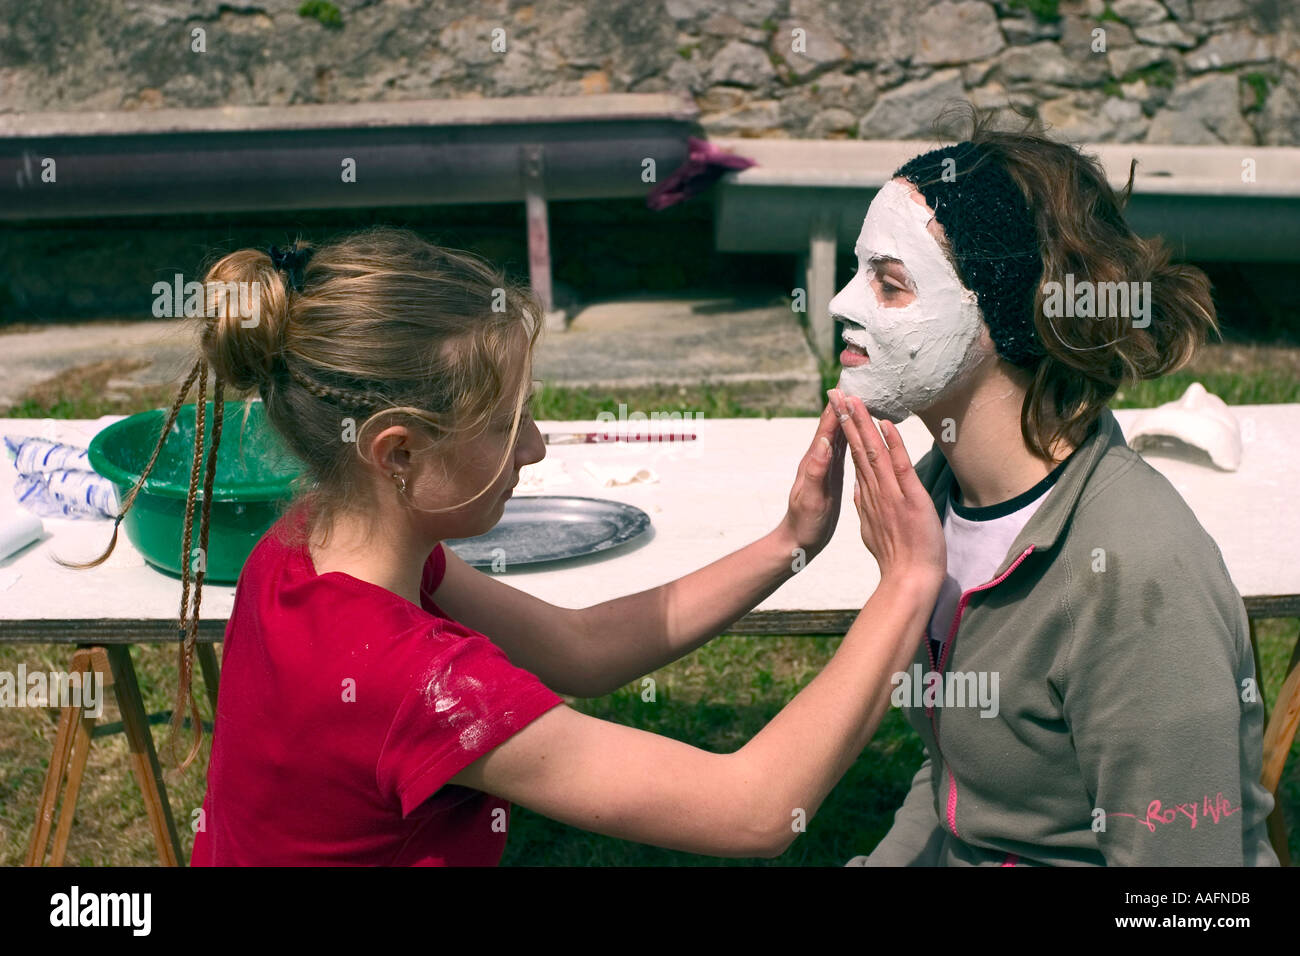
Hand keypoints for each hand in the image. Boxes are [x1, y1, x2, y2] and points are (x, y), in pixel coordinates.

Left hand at [777, 400, 847, 558]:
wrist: (799, 540)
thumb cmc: (804, 522)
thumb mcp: (811, 497)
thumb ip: (816, 470)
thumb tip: (823, 440)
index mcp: (815, 461)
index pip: (826, 427)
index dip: (836, 406)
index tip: (845, 385)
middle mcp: (819, 459)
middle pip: (832, 425)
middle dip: (843, 404)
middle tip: (855, 382)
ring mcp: (826, 466)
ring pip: (839, 435)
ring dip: (848, 416)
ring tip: (860, 398)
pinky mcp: (832, 475)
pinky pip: (844, 450)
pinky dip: (852, 436)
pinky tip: (859, 430)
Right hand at [833, 390, 944, 588]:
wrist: (908, 580)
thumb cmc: (897, 559)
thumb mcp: (873, 530)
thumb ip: (865, 507)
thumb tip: (859, 490)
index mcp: (867, 497)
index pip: (854, 458)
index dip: (846, 434)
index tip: (839, 411)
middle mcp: (874, 492)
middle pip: (858, 449)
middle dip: (848, 420)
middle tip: (838, 394)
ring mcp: (889, 494)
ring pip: (872, 453)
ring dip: (863, 425)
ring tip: (854, 400)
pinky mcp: (907, 499)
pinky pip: (897, 466)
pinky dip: (891, 444)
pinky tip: (884, 425)